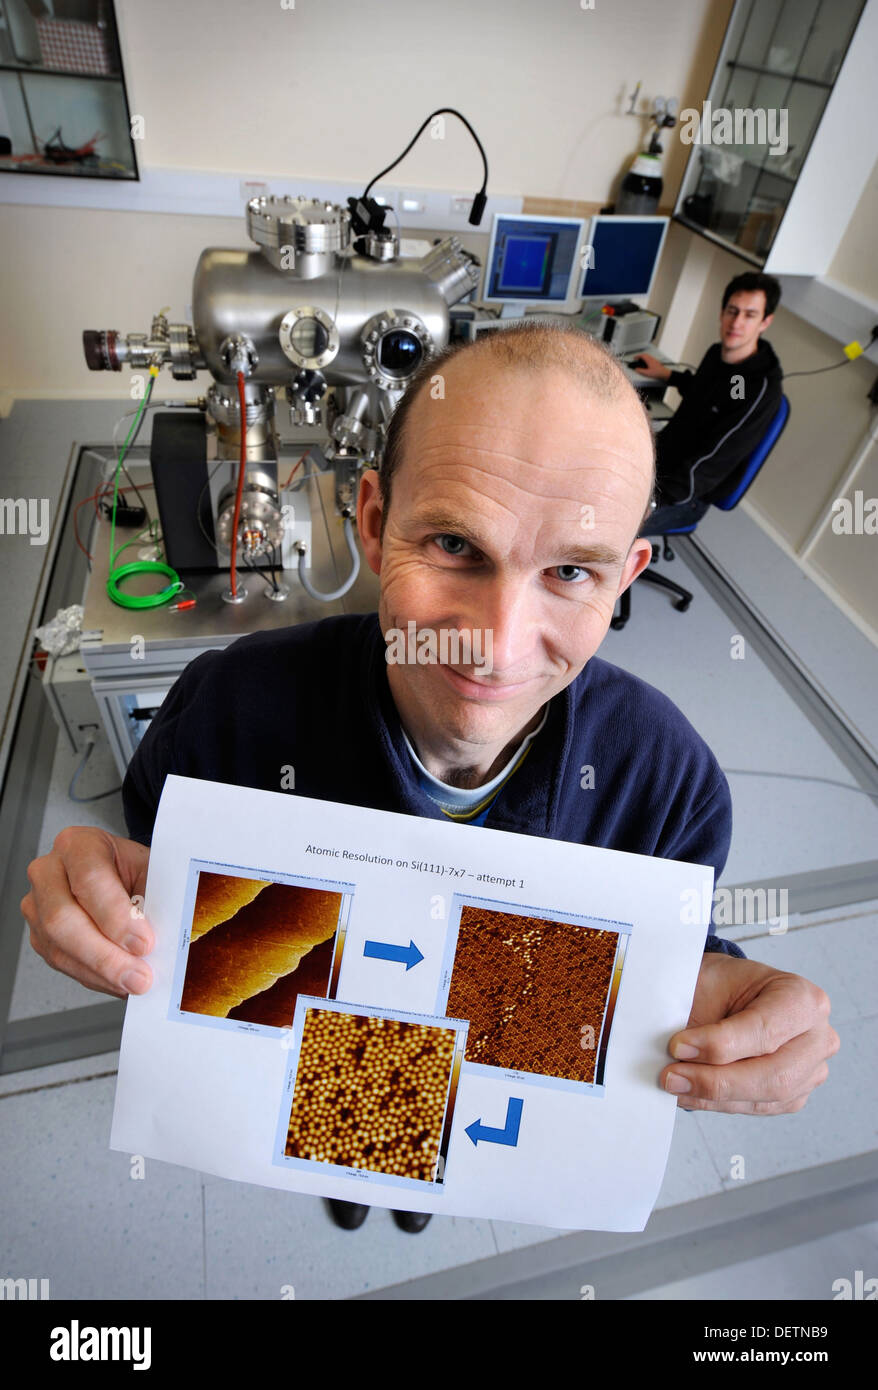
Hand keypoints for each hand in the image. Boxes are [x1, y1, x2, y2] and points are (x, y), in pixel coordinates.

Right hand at [22, 827, 153, 998]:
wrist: (124, 877)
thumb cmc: (136, 871)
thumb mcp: (153, 872)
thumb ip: (158, 897)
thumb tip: (168, 935)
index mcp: (78, 844)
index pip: (89, 878)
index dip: (116, 916)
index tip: (144, 943)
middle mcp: (49, 872)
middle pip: (62, 918)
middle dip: (105, 954)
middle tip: (139, 974)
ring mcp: (38, 905)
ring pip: (59, 947)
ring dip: (101, 972)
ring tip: (134, 982)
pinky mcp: (39, 936)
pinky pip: (62, 963)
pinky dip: (95, 977)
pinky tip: (119, 981)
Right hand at [633, 352, 670, 379]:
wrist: (664, 373)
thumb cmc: (657, 372)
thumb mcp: (647, 373)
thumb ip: (641, 371)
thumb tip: (636, 369)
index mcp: (649, 360)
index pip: (642, 356)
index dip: (637, 356)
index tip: (634, 358)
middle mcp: (652, 359)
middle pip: (645, 355)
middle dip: (640, 356)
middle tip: (637, 358)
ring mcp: (654, 360)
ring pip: (648, 356)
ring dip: (643, 357)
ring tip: (640, 360)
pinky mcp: (656, 362)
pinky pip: (650, 358)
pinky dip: (646, 359)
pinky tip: (646, 363)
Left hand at [660, 952, 839, 1113]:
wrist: (730, 994)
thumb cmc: (724, 985)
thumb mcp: (708, 983)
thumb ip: (697, 1018)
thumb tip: (675, 1055)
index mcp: (802, 997)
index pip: (765, 1030)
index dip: (719, 1044)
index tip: (678, 1046)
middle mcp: (817, 1036)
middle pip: (773, 1074)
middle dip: (716, 1080)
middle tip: (671, 1076)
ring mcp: (811, 1070)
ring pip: (764, 1098)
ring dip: (713, 1096)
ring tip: (676, 1085)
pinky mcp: (794, 1095)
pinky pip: (757, 1108)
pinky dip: (719, 1103)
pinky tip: (691, 1093)